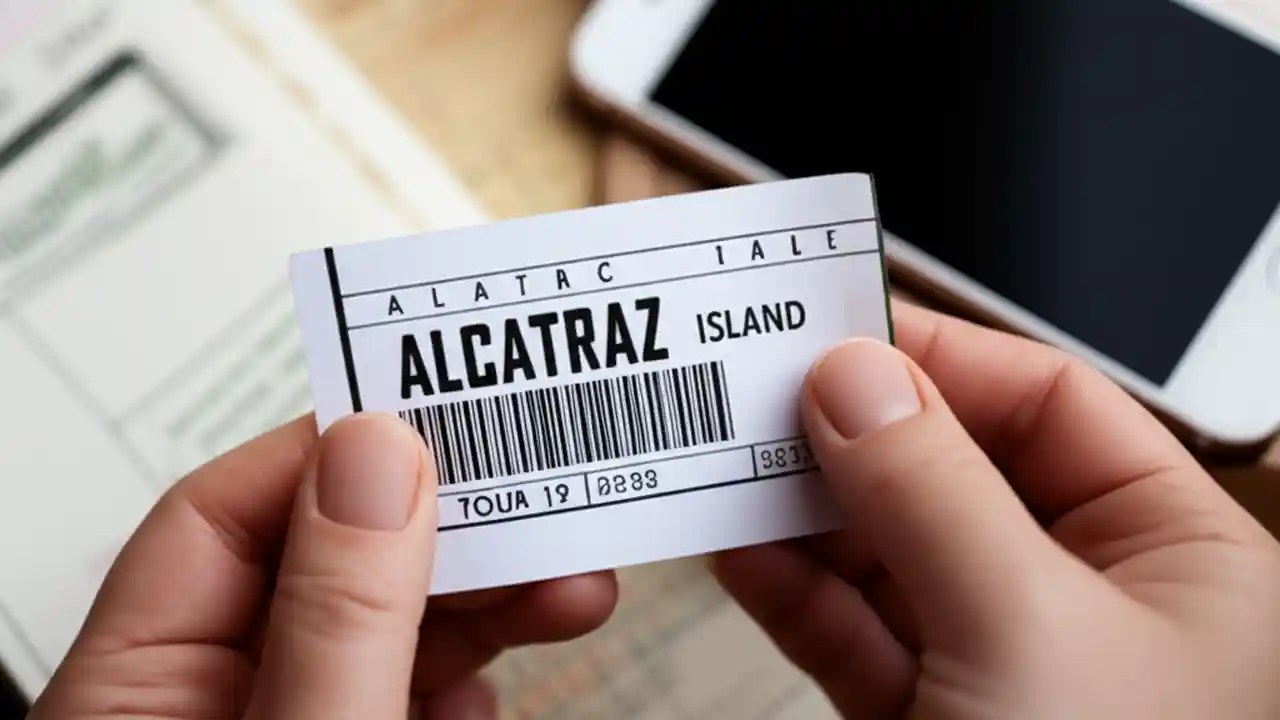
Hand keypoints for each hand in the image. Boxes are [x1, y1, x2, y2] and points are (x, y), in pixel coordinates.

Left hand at [30, 414, 616, 718]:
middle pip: (321, 564)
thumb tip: (378, 455)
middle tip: (545, 490)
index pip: (218, 517)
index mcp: (131, 696)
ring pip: (381, 632)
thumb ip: (338, 619)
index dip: (331, 451)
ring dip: (484, 602)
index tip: (441, 416)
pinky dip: (465, 679)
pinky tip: (500, 686)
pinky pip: (405, 694)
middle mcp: (200, 706)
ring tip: (572, 583)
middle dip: (444, 529)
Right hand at [715, 302, 1279, 718]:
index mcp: (1179, 559)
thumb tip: (855, 379)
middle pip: (959, 473)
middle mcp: (1096, 603)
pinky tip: (745, 553)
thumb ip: (933, 494)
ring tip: (730, 463)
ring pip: (895, 552)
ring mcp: (1007, 665)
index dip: (944, 360)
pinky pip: (858, 633)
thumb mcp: (1027, 632)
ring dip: (811, 512)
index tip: (838, 332)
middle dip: (858, 437)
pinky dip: (798, 594)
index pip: (1052, 407)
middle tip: (761, 391)